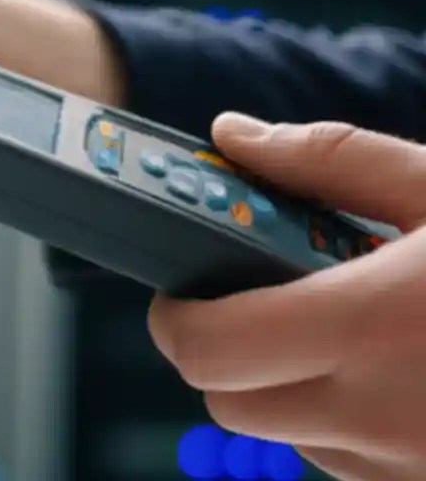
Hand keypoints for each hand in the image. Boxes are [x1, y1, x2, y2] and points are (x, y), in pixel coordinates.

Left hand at [149, 113, 425, 480]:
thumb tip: (234, 134)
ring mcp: (409, 466)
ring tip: (357, 328)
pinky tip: (403, 373)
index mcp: (372, 326)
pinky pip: (350, 465)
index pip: (207, 351)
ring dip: (291, 385)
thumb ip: (330, 161)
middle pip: (229, 403)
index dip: (179, 317)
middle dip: (224, 351)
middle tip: (260, 299)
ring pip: (289, 436)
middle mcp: (380, 415)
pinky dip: (347, 421)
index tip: (188, 285)